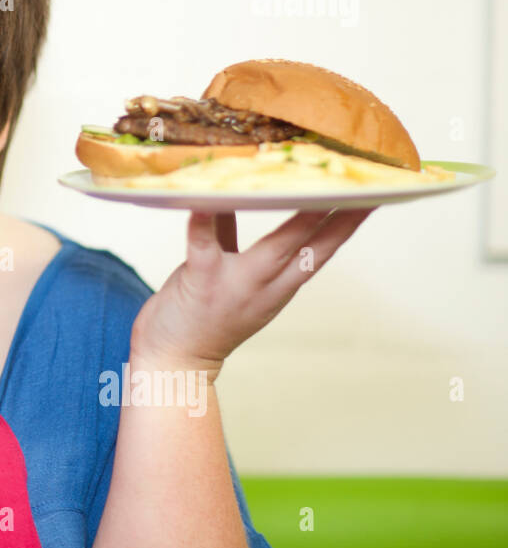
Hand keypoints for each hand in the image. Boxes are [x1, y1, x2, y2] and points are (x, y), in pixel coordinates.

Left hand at [129, 208, 376, 380]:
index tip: (373, 197)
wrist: (174, 360)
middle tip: (361, 188)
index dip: (348, 223)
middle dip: (338, 218)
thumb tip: (236, 195)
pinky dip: (202, 222)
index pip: (321, 249)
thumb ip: (230, 234)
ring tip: (308, 189)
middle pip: (310, 247)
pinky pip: (204, 245)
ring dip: (296, 221)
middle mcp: (265, 285)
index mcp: (277, 283)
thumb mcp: (230, 274)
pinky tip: (201, 200)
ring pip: (275, 248)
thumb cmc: (200, 314)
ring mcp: (235, 283)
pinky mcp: (202, 279)